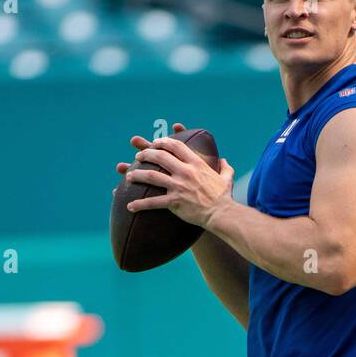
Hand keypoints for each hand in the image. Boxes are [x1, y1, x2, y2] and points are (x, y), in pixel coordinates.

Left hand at [116, 122, 233, 227]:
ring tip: (128, 176)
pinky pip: (153, 202)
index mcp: (196, 164)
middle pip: (160, 156)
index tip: (155, 142)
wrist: (222, 214)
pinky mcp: (174, 202)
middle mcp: (185, 172)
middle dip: (146, 153)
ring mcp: (178, 186)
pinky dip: (140, 204)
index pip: (176, 146)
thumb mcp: (227, 178)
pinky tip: (130, 206)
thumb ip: (225, 167)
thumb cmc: (224, 198)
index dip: (163, 142)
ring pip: (152, 176)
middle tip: (138, 156)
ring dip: (137, 174)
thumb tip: (225, 160)